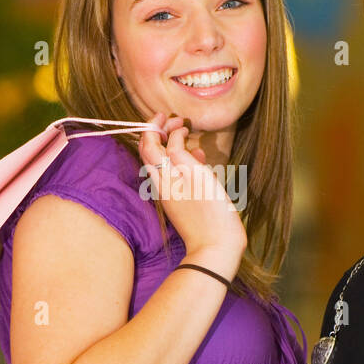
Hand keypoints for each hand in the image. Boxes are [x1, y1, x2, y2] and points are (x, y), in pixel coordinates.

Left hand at [137, 112, 246, 275]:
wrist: (215, 248)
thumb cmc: (210, 212)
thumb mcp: (197, 175)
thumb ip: (180, 152)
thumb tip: (173, 136)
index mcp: (163, 176)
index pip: (148, 144)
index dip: (154, 126)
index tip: (167, 115)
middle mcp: (162, 184)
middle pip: (152, 153)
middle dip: (161, 133)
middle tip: (179, 121)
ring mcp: (171, 194)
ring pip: (164, 163)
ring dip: (173, 144)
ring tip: (189, 134)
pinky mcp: (181, 202)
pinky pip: (176, 175)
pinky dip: (183, 160)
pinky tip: (199, 157)